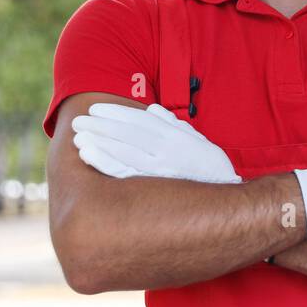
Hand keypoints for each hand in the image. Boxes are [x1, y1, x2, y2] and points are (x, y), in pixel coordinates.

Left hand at [70, 102, 241, 183]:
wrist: (226, 196)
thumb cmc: (208, 168)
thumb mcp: (196, 139)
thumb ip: (173, 124)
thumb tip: (152, 109)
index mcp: (175, 136)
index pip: (139, 120)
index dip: (116, 113)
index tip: (96, 109)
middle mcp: (167, 150)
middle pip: (126, 134)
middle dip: (100, 126)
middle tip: (79, 121)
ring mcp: (160, 169)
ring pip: (122, 151)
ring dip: (98, 142)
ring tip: (79, 138)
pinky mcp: (154, 187)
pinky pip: (124, 173)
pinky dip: (105, 162)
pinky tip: (89, 156)